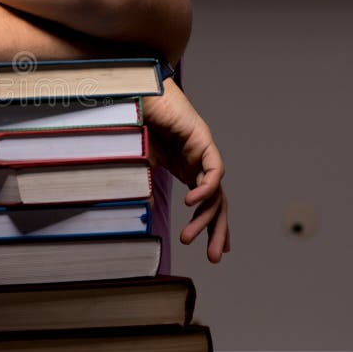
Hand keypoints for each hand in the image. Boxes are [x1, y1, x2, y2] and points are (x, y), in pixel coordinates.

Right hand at [143, 79, 229, 262]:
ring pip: (216, 191)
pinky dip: (205, 188)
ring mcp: (202, 150)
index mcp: (185, 167)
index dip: (212, 225)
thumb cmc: (134, 122)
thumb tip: (148, 211)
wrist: (134, 93)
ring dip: (206, 216)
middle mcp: (198, 161)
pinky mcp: (202, 139)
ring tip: (190, 237)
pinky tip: (191, 203)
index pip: (208, 201)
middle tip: (215, 257)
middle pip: (218, 201)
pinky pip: (212, 170)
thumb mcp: (140, 162)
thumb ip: (146, 184)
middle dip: (217, 230)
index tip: (214, 250)